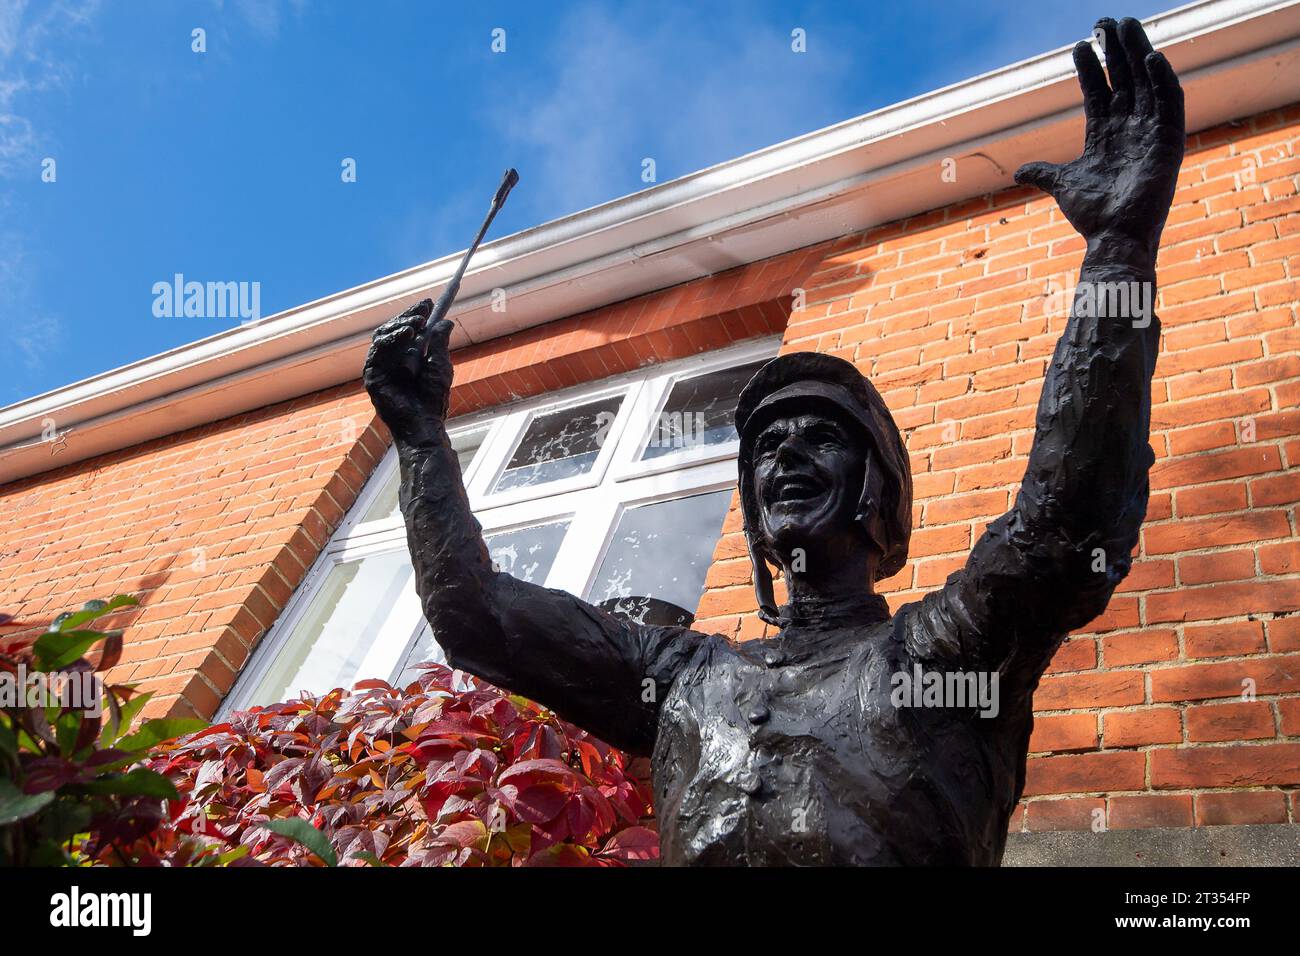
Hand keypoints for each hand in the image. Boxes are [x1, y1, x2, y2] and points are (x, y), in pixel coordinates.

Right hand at [363, 299, 453, 446]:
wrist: (425, 422)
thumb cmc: (433, 398)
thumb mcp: (439, 364)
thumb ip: (439, 342)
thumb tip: (445, 321)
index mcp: (407, 356)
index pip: (407, 329)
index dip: (415, 314)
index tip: (428, 303)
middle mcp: (391, 359)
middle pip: (392, 329)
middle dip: (407, 316)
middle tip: (423, 310)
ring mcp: (380, 367)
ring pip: (382, 336)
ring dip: (400, 325)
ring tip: (416, 323)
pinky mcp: (372, 376)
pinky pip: (376, 352)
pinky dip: (391, 340)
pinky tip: (406, 334)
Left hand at [1015, 17, 1184, 263]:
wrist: (1112, 237)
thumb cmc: (1092, 214)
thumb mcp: (1062, 185)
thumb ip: (1043, 173)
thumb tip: (1019, 172)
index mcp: (1106, 136)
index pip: (1099, 92)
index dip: (1090, 68)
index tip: (1080, 44)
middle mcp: (1129, 129)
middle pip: (1125, 80)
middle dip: (1116, 50)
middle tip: (1107, 20)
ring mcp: (1150, 134)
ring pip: (1147, 83)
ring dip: (1138, 53)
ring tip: (1126, 26)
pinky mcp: (1168, 143)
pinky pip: (1171, 105)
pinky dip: (1164, 81)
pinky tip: (1152, 58)